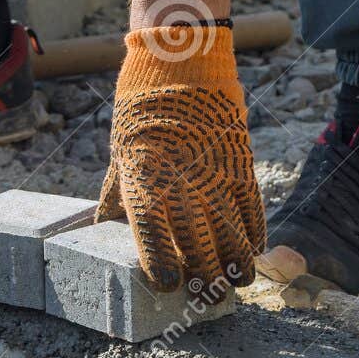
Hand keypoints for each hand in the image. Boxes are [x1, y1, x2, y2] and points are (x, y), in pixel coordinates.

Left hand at [97, 24, 265, 292]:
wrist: (180, 61)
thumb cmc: (142, 107)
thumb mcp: (120, 151)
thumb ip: (117, 193)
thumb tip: (103, 225)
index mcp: (145, 182)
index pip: (153, 239)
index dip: (161, 267)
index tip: (166, 284)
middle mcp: (182, 184)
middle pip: (199, 245)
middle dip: (206, 276)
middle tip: (208, 296)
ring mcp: (216, 174)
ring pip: (232, 232)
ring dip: (236, 262)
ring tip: (236, 281)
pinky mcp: (241, 162)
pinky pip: (252, 207)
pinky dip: (255, 231)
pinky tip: (254, 249)